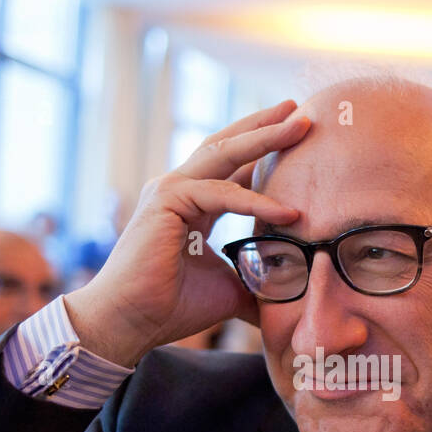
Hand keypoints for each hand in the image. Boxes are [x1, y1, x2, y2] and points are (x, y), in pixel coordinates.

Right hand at [65, 100, 309, 365]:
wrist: (130, 323)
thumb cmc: (171, 307)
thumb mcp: (229, 290)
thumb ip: (257, 284)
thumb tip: (291, 301)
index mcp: (191, 204)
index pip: (232, 167)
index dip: (263, 150)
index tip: (298, 134)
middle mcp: (178, 189)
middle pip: (228, 146)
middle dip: (265, 126)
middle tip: (300, 109)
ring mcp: (169, 190)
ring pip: (224, 154)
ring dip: (265, 138)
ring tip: (301, 125)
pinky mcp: (166, 201)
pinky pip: (220, 194)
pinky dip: (255, 200)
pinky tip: (289, 211)